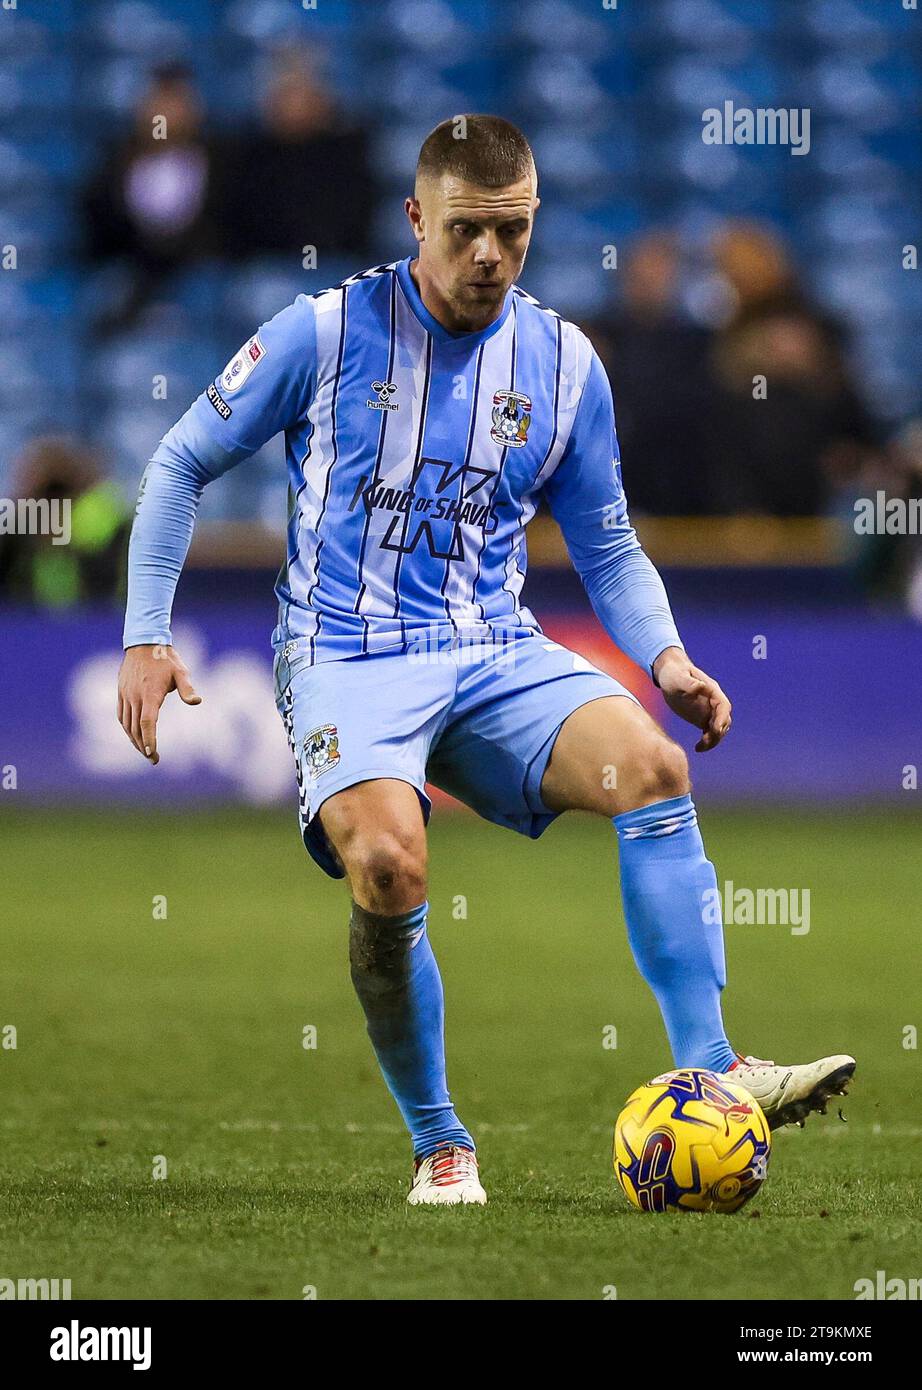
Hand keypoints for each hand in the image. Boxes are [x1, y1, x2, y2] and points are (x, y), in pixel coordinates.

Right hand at [117, 644, 200, 763]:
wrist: (143, 643)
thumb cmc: (166, 659)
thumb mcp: (181, 671)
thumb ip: (187, 688)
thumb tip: (197, 701)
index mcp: (150, 694)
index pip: (147, 723)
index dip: (149, 740)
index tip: (153, 754)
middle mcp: (135, 696)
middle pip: (136, 729)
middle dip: (143, 747)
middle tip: (153, 759)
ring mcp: (126, 695)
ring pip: (127, 724)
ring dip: (134, 741)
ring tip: (144, 752)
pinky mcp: (121, 692)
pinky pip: (121, 715)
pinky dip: (127, 729)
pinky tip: (133, 735)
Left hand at [652, 647, 731, 752]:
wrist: (668, 673)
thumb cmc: (673, 672)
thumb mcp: (678, 676)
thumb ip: (689, 682)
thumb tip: (700, 686)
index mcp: (712, 691)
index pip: (724, 706)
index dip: (722, 719)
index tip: (715, 730)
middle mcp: (713, 702)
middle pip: (724, 720)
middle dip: (718, 732)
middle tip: (705, 741)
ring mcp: (708, 711)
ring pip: (718, 729)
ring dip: (713, 739)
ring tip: (700, 747)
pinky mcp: (701, 718)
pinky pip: (709, 732)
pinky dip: (707, 741)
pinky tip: (697, 748)